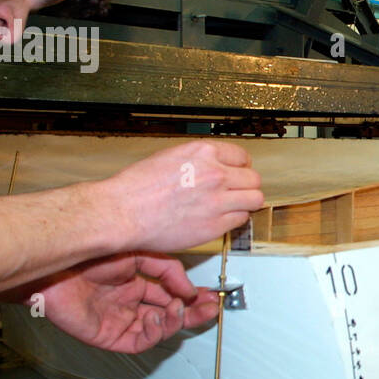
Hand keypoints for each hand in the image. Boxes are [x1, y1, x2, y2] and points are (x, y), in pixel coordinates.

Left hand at [27, 253, 219, 353]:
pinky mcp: (108, 336)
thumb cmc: (88, 255)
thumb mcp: (139, 254)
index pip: (170, 294)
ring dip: (174, 322)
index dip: (191, 296)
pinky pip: (139, 341)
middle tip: (209, 309)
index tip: (209, 295)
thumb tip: (189, 289)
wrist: (57, 268)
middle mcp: (129, 303)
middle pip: (168, 314)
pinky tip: (158, 317)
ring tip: (179, 309)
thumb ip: (167, 270)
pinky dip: (154, 332)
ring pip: (157, 330)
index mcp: (135, 283)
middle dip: (191, 313)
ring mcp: (119, 320)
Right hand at [102, 141, 264, 253]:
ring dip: (246, 203)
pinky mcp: (215, 225)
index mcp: (203, 153)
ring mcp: (217, 201)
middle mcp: (215, 174)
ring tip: (233, 206)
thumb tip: (213, 165)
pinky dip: (234, 219)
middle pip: (253, 179)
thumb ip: (197, 160)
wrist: (123, 212)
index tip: (237, 173)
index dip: (241, 166)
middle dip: (246, 185)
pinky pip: (241, 220)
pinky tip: (221, 218)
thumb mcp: (169, 157)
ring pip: (254, 199)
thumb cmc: (137, 187)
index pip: (242, 156)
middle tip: (237, 191)